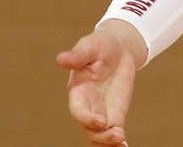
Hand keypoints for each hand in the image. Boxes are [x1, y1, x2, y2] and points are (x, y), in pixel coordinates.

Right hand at [57, 20, 147, 144]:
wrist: (118, 49)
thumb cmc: (100, 46)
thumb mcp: (90, 46)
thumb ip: (77, 55)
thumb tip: (60, 59)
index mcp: (78, 91)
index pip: (78, 110)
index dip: (87, 118)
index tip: (102, 121)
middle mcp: (87, 105)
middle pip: (89, 128)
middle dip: (101, 135)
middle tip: (117, 134)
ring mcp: (101, 112)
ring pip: (100, 135)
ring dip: (108, 143)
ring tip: (122, 143)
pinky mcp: (114, 114)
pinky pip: (114, 132)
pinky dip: (118, 143)